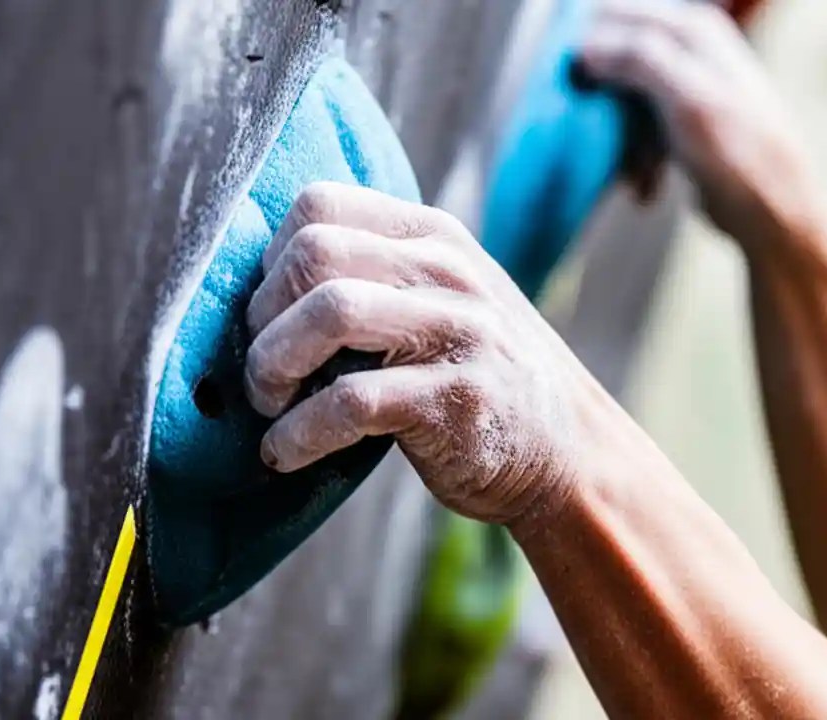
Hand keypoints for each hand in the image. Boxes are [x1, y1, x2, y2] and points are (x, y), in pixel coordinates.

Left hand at [243, 182, 615, 524]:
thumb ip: (378, 273)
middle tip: (263, 369)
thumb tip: (260, 284)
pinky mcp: (455, 401)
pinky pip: (349, 401)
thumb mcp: (444, 298)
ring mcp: (459, 333)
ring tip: (270, 405)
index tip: (270, 315)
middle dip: (261, 317)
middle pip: (314, 253)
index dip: (270, 261)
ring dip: (272, 367)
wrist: (566, 447)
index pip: (319, 204)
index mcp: (435, 237)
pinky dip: (297, 433)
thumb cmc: (479, 373)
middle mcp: (449, 272)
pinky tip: (285, 452)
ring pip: (330, 314)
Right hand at [581, 0, 821, 243]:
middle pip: (619, 60)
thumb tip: (583, 44)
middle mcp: (691, 51)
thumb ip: (638, 59)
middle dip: (605, 102)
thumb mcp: (687, 98)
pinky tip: (645, 187)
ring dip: (623, 142)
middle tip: (593, 133)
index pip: (619, 13)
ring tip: (634, 174)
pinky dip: (639, 161)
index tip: (565, 79)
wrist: (774, 214)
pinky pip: (641, 134)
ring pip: (626, 103)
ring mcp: (687, 90)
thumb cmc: (737, 152)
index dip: (588, 42)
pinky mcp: (683, 128)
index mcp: (694, 29)